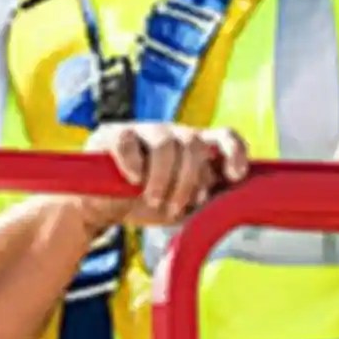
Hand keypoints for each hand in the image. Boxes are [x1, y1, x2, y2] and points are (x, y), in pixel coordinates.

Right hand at [78, 123, 249, 232]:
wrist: (103, 209)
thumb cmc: (147, 205)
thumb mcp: (183, 208)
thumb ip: (208, 201)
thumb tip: (234, 201)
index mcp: (195, 149)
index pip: (225, 137)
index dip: (235, 152)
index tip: (235, 175)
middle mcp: (174, 134)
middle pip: (194, 145)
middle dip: (187, 181)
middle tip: (174, 206)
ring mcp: (145, 130)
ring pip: (165, 145)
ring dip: (162, 179)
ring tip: (152, 200)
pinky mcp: (115, 133)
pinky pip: (130, 144)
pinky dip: (134, 166)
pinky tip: (133, 181)